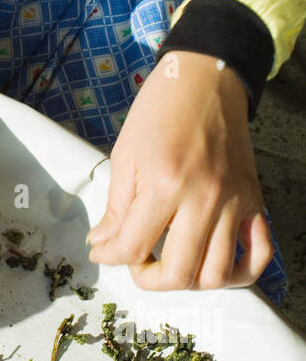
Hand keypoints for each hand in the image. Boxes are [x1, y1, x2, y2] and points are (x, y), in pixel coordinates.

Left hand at [86, 50, 272, 289]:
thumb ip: (116, 206)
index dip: (110, 256)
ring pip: (218, 274)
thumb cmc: (159, 111)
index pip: (134, 247)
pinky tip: (213, 263)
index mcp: (165, 185)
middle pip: (180, 273)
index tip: (101, 250)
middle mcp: (204, 199)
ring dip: (190, 281)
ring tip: (171, 263)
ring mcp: (234, 202)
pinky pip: (258, 253)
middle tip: (136, 262)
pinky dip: (240, 270)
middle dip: (148, 279)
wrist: (206, 79)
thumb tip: (104, 243)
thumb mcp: (125, 154)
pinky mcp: (253, 201)